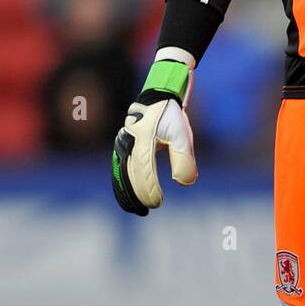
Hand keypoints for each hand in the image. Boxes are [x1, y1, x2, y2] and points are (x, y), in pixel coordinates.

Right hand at [111, 59, 196, 215]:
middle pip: (128, 175)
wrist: (158, 94)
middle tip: (145, 211)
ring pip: (120, 173)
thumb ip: (184, 159)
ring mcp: (122, 143)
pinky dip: (121, 182)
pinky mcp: (123, 145)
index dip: (149, 190)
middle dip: (136, 195)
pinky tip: (126, 194)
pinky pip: (119, 167)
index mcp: (142, 140)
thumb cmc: (172, 114)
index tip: (158, 203)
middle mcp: (128, 142)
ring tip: (133, 208)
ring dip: (125, 192)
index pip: (143, 172)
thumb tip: (185, 183)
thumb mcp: (183, 134)